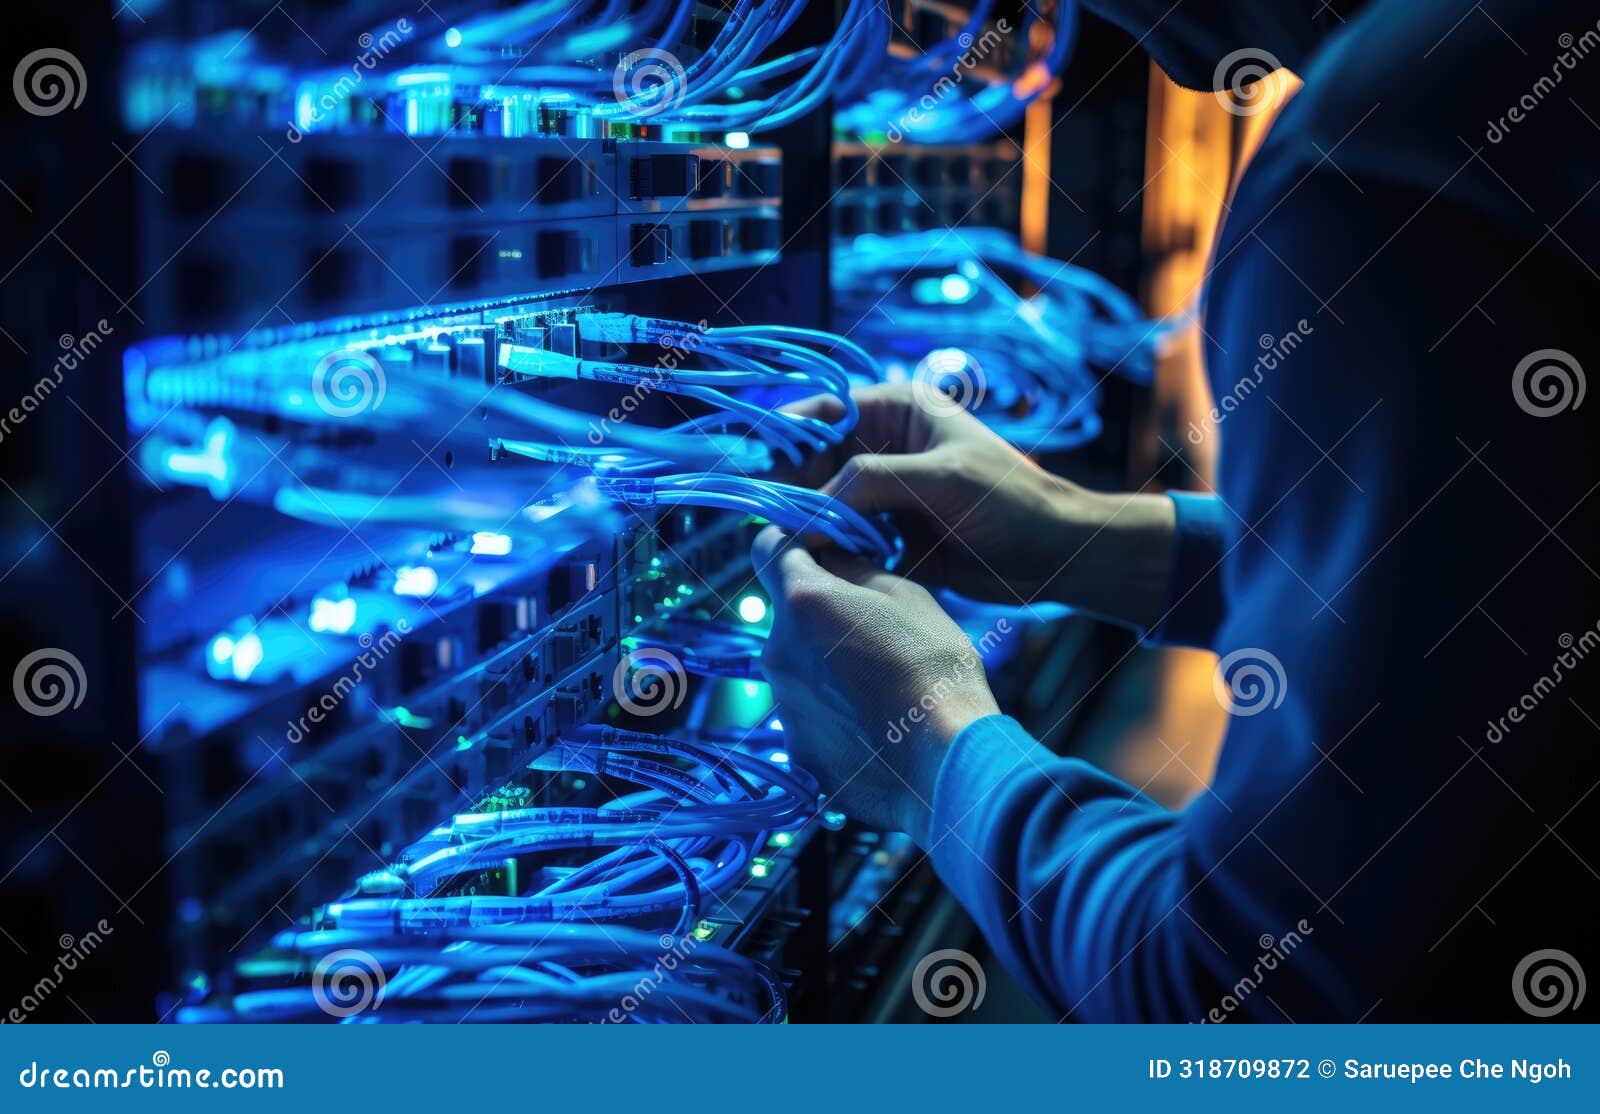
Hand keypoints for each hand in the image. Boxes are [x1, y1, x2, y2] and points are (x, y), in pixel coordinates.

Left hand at [753, 525, 999, 842]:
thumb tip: (829, 556)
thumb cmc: (936, 669)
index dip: (793, 544)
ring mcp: (784, 707)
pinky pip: (810, 719)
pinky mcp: (797, 753)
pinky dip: (835, 717)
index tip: (821, 553)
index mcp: (804, 602)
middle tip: (873, 633)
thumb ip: (855, 569)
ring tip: (882, 688)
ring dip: (827, 668)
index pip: (767, 548)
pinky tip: (876, 727)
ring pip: (798, 669)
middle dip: (820, 616)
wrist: (948, 761)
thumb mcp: (907, 595)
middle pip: (788, 617)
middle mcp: (777, 652)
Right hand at [785, 384, 1177, 630]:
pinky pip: (845, 542)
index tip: (757, 464)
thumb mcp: (942, 480)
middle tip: (774, 519)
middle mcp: (885, 448)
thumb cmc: (1012, 501)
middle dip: (793, 490)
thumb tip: (809, 509)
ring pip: (825, 506)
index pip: (824, 412)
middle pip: (815, 463)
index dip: (787, 434)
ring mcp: (886, 495)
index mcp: (897, 411)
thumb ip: (872, 485)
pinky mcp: (891, 537)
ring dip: (811, 526)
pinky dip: (832, 554)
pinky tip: (824, 568)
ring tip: (794, 547)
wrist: (1057, 555)